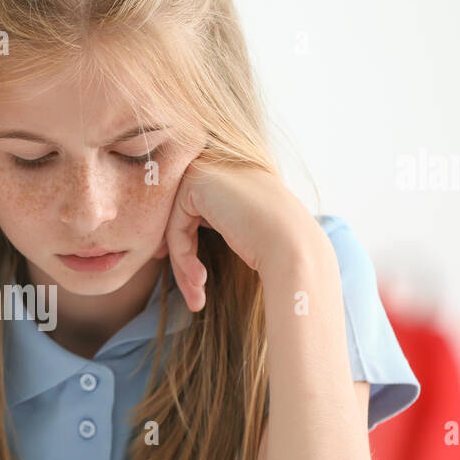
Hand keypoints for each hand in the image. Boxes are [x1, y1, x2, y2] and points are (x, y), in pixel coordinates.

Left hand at [163, 159, 322, 311]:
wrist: (293, 247)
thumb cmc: (274, 248)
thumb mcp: (238, 231)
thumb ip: (210, 223)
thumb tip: (165, 243)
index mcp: (233, 172)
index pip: (196, 213)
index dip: (188, 250)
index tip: (192, 282)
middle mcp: (220, 162)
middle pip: (183, 218)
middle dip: (183, 261)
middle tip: (195, 296)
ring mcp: (208, 167)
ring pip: (176, 224)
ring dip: (183, 264)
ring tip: (198, 296)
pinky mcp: (197, 180)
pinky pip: (176, 225)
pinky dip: (183, 255)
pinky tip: (200, 279)